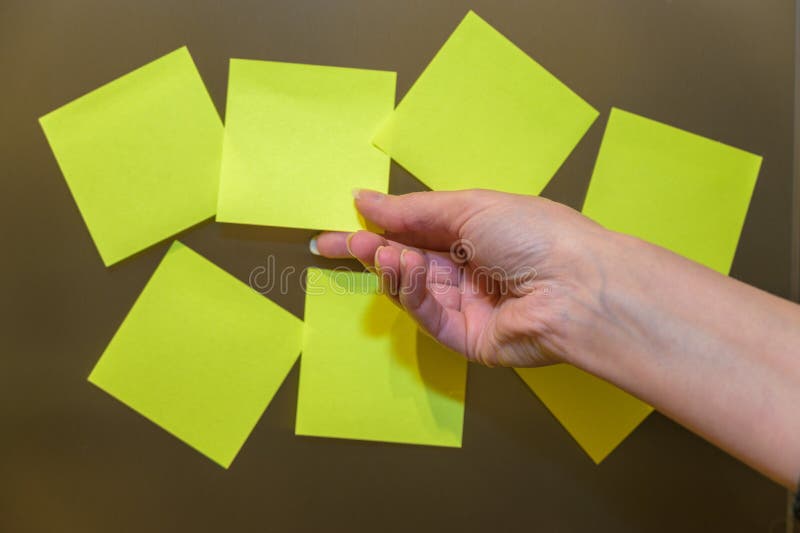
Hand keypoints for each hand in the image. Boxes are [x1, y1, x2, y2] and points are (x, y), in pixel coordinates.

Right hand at [312, 189, 611, 366]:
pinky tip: (403, 270)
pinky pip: (428, 314)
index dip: (377, 226)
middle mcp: (468, 268)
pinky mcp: (466, 338)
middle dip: (368, 252)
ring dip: (391, 267)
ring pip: (412, 288)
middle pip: (406, 261)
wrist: (575, 286)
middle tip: (328, 244)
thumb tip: (364, 198)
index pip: (415, 229)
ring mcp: (467, 305)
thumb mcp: (468, 207)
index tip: (340, 223)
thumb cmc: (531, 233)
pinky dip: (411, 292)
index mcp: (474, 232)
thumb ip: (411, 210)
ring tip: (379, 251)